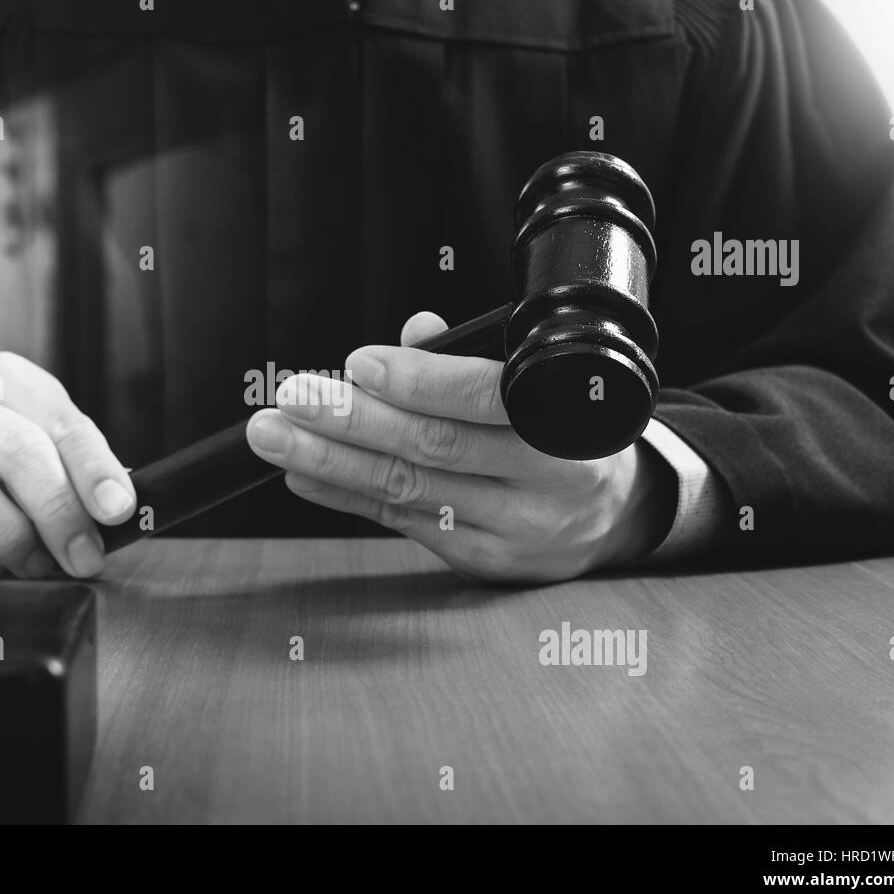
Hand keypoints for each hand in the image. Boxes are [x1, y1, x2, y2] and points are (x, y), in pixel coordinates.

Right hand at [0, 352, 135, 577]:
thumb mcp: (39, 456)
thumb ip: (75, 474)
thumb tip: (118, 508)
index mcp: (10, 382)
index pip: (62, 421)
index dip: (94, 468)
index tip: (118, 510)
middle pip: (19, 451)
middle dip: (60, 512)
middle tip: (85, 556)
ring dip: (15, 539)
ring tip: (37, 564)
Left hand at [245, 312, 675, 582]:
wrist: (617, 515)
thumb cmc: (565, 432)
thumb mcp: (543, 383)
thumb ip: (476, 358)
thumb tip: (414, 332)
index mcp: (568, 423)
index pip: (485, 400)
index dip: (418, 383)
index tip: (357, 363)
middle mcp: (546, 483)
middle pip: (435, 449)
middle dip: (352, 422)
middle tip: (291, 399)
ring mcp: (515, 530)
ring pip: (409, 491)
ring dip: (331, 461)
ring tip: (276, 436)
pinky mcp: (483, 561)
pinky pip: (404, 523)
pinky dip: (348, 496)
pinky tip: (305, 474)